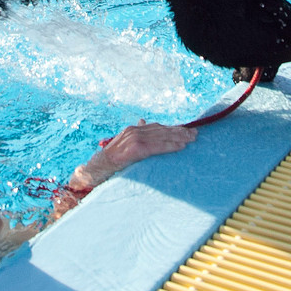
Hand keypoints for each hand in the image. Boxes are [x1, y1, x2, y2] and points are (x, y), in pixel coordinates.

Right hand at [69, 121, 195, 190]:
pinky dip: (169, 146)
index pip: (157, 127)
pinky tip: (180, 147)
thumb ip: (135, 135)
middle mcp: (133, 132)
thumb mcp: (123, 144)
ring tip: (191, 139)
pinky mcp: (134, 150)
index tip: (187, 130)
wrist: (96, 168)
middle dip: (179, 132)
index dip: (173, 129)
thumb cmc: (110, 160)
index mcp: (132, 130)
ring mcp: (133, 140)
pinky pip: (156, 147)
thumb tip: (143, 122)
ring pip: (161, 137)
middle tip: (195, 134)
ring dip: (178, 138)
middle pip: (162, 130)